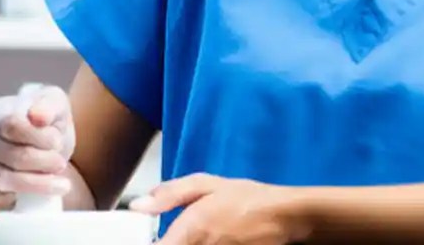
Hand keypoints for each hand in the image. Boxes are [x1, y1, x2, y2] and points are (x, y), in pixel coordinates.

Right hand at [0, 86, 75, 211]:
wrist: (40, 147)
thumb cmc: (43, 124)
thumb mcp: (54, 105)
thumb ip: (49, 106)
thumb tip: (38, 116)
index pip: (11, 125)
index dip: (38, 137)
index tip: (57, 142)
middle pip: (10, 155)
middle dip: (41, 163)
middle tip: (60, 165)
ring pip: (3, 179)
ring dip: (35, 184)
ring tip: (59, 184)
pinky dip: (17, 200)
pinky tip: (32, 194)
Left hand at [130, 174, 312, 244]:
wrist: (285, 217)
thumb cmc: (247, 198)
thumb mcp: (206, 184)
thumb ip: (169, 195)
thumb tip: (138, 206)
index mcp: (191, 230)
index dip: (150, 244)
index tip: (148, 238)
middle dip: (168, 244)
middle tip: (175, 235)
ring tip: (196, 235)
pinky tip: (204, 241)